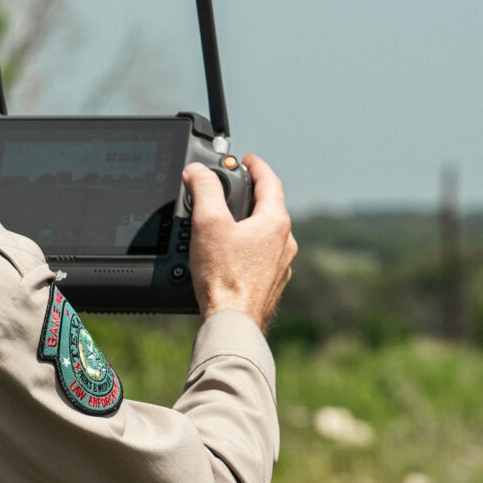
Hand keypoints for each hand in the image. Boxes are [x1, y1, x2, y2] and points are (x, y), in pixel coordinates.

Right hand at [183, 154, 296, 331]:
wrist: (234, 322)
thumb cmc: (224, 277)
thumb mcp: (208, 223)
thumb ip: (204, 190)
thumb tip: (198, 171)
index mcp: (275, 222)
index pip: (270, 181)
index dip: (256, 166)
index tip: (247, 160)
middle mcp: (285, 242)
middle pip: (270, 207)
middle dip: (253, 194)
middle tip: (236, 187)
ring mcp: (281, 265)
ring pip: (268, 234)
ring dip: (252, 222)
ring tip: (231, 220)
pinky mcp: (271, 284)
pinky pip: (263, 257)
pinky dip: (251, 248)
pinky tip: (234, 255)